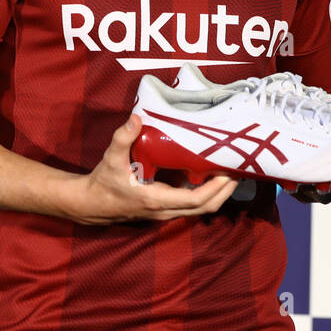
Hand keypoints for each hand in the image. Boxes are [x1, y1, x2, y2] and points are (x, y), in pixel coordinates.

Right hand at [68, 114, 239, 224]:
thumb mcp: (111, 159)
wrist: (91, 204)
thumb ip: (123, 138)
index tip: (229, 173)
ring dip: (218, 193)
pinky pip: (192, 204)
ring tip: (230, 170)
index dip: (216, 189)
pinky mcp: (165, 208)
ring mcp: (166, 212)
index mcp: (156, 200)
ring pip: (201, 208)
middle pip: (205, 207)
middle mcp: (165, 210)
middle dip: (225, 191)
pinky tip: (211, 174)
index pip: (194, 200)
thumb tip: (136, 118)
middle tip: (239, 169)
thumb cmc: (103, 182)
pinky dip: (206, 192)